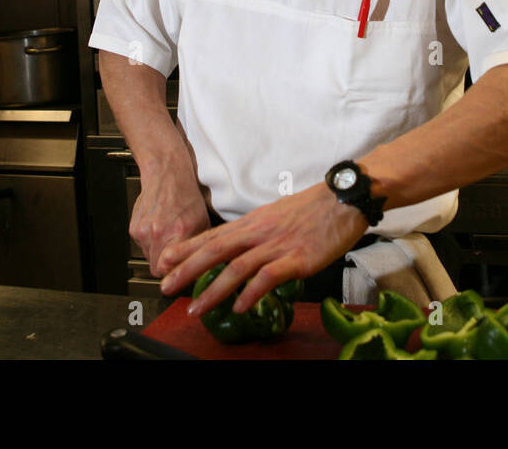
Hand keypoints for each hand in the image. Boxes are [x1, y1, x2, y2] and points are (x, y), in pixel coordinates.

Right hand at [130, 170, 210, 276]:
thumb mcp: (203, 222)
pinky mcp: (134, 228)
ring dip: (157, 254)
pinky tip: (159, 229)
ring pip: (148, 258)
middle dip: (165, 267)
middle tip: (175, 258)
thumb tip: (202, 266)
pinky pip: (141, 247)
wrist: (167, 175)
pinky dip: (150, 243)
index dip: (175, 275)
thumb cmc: (186, 196)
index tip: (181, 274)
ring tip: (167, 237)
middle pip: (156, 270)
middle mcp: (158, 232)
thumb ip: (198, 247)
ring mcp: (143, 231)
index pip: (170, 271)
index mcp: (179, 232)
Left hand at [155, 182, 368, 316]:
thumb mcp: (275, 216)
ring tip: (196, 309)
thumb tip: (239, 249)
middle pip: (216, 250)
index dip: (186, 249)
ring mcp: (277, 245)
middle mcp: (259, 232)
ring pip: (237, 267)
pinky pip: (269, 276)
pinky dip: (252, 292)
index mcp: (252, 222)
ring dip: (214, 290)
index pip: (212, 235)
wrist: (343, 198)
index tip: (163, 261)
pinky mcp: (298, 258)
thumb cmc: (313, 208)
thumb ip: (256, 233)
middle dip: (187, 270)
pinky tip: (240, 307)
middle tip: (165, 286)